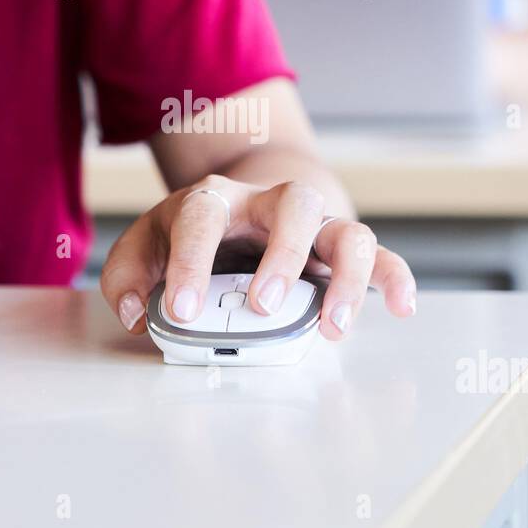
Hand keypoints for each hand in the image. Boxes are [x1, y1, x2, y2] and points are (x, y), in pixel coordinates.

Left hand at [100, 174, 416, 341]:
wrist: (242, 205)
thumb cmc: (192, 235)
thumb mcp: (145, 247)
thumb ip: (126, 276)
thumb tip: (135, 312)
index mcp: (215, 200)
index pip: (201, 219)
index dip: (189, 263)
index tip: (182, 309)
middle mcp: (270, 204)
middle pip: (292, 206)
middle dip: (281, 256)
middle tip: (263, 306)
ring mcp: (315, 226)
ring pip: (347, 231)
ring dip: (345, 279)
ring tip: (332, 326)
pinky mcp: (343, 249)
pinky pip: (382, 255)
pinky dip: (395, 278)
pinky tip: (401, 307)